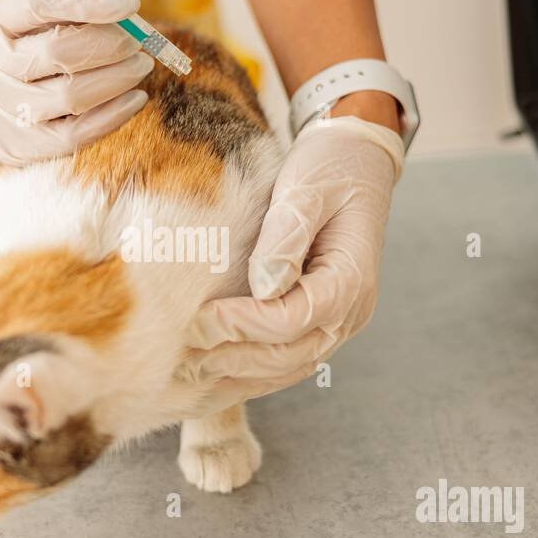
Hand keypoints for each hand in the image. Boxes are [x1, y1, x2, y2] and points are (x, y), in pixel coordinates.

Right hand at [0, 0, 153, 164]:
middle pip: (56, 52)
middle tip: (137, 40)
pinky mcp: (18, 145)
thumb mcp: (42, 11)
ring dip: (117, 79)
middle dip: (109, 45)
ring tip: (140, 65)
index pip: (38, 3)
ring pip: (69, 96)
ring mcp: (0, 109)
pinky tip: (135, 98)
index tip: (129, 2)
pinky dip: (112, 116)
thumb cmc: (25, 44)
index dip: (86, 1)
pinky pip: (73, 135)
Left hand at [179, 114, 404, 411]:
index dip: (245, 324)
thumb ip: (286, 235)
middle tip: (182, 348)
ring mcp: (336, 324)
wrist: (354, 162)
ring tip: (187, 370)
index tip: (201, 316)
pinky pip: (284, 363)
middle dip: (232, 356)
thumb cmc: (330, 169)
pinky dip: (248, 374)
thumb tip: (264, 285)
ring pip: (286, 368)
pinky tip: (211, 376)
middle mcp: (349, 312)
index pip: (294, 320)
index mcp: (351, 279)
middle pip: (288, 355)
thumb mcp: (306, 189)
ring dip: (236, 374)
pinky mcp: (317, 325)